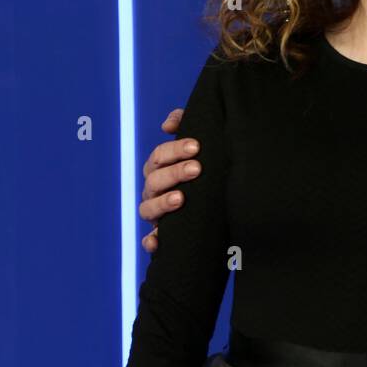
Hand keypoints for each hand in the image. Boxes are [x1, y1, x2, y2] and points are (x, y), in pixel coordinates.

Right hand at [139, 108, 200, 253]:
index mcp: (160, 168)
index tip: (196, 146)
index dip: (175, 150)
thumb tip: (168, 125)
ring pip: (147, 208)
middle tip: (197, 168)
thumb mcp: (197, 147)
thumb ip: (184, 124)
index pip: (160, 156)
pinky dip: (151, 241)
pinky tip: (156, 241)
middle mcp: (154, 190)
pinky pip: (150, 240)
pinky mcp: (162, 234)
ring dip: (162, 203)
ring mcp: (156, 213)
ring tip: (180, 198)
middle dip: (175, 173)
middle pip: (154, 179)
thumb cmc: (204, 168)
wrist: (219, 206)